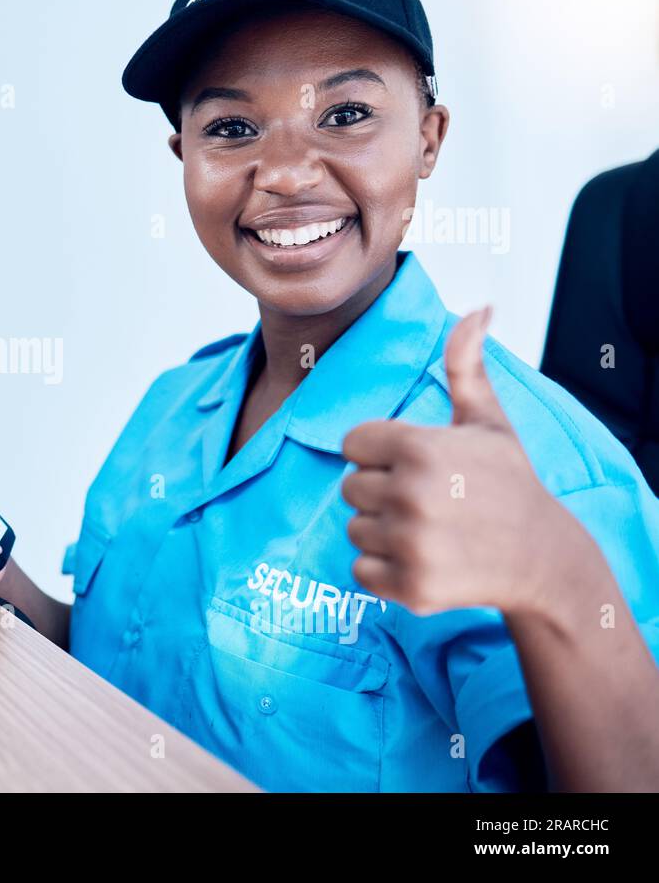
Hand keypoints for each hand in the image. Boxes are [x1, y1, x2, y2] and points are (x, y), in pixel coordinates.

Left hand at [340, 307, 591, 616]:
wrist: (543, 557)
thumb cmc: (507, 482)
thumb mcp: (487, 421)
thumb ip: (466, 364)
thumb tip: (478, 307)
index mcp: (419, 447)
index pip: (353, 443)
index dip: (380, 453)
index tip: (416, 464)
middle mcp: (410, 493)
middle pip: (350, 487)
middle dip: (382, 492)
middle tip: (429, 500)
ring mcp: (410, 543)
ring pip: (354, 528)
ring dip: (383, 530)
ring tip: (431, 529)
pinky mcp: (409, 586)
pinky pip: (360, 569)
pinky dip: (383, 569)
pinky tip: (424, 558)